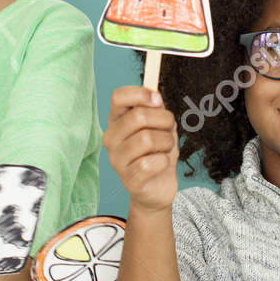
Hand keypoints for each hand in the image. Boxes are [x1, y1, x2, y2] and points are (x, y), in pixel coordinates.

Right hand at [103, 86, 178, 212]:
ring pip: (147, 139)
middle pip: (139, 116)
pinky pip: (152, 163)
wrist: (159, 186)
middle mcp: (111, 138)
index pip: (118, 97)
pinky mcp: (128, 178)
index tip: (158, 100)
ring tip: (165, 149)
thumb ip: (156, 109)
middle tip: (168, 130)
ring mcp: (117, 159)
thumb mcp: (160, 125)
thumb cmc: (157, 152)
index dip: (140, 94)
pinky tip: (160, 165)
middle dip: (163, 120)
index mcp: (116, 121)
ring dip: (166, 142)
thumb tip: (155, 98)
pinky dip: (164, 161)